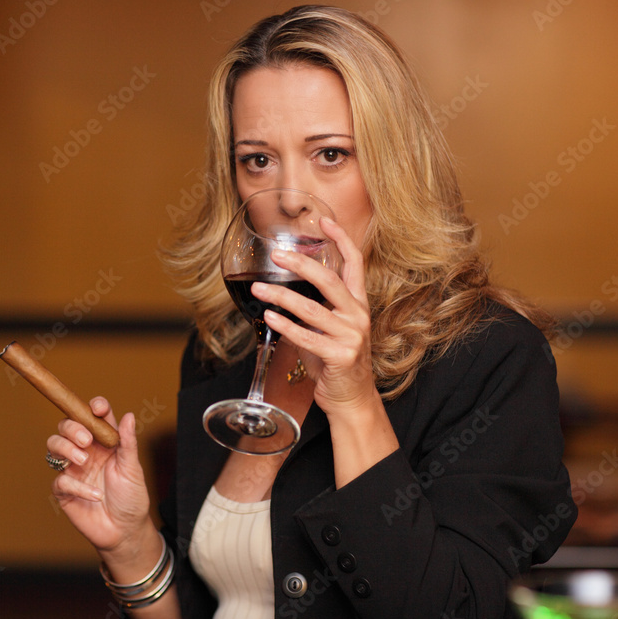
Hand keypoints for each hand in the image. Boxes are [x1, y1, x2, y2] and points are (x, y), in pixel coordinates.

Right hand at [47, 397, 151, 552]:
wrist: (125, 531)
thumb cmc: (131, 498)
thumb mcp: (133, 469)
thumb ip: (128, 443)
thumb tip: (130, 416)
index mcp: (103, 442)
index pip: (93, 417)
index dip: (93, 407)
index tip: (97, 408)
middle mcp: (85, 452)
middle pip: (66, 427)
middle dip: (72, 428)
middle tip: (86, 441)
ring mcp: (73, 470)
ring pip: (54, 446)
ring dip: (66, 449)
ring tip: (84, 461)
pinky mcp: (64, 491)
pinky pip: (60, 481)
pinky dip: (77, 486)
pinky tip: (95, 495)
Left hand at [252, 216, 375, 415]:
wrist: (352, 399)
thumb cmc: (335, 361)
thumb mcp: (328, 328)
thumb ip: (314, 308)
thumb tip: (282, 289)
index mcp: (358, 303)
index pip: (355, 263)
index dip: (341, 239)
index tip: (324, 220)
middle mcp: (358, 315)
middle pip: (330, 280)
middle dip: (301, 264)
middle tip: (277, 256)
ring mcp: (352, 336)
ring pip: (312, 309)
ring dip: (281, 297)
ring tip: (259, 289)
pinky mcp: (340, 356)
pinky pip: (306, 337)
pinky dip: (285, 327)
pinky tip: (268, 317)